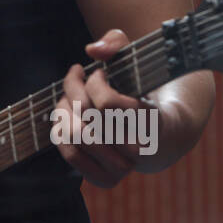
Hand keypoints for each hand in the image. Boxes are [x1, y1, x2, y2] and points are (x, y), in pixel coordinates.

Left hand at [52, 28, 161, 187]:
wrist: (162, 137)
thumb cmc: (143, 92)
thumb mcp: (137, 60)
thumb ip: (118, 43)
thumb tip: (93, 50)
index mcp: (154, 123)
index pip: (106, 103)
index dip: (95, 82)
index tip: (100, 73)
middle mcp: (139, 151)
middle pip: (86, 117)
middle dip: (74, 91)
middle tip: (78, 78)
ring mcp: (123, 169)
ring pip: (75, 135)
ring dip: (64, 109)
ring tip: (70, 96)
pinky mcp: (105, 179)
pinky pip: (70, 154)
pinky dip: (60, 131)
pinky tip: (66, 116)